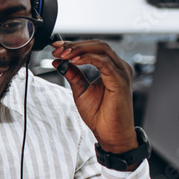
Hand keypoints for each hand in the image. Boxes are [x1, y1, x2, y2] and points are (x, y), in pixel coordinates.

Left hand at [52, 39, 138, 153]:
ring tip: (63, 54)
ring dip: (79, 50)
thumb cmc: (100, 115)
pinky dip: (87, 59)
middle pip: (98, 45)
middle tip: (57, 49)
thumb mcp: (80, 90)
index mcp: (111, 68)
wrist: (111, 134)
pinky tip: (74, 61)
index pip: (93, 48)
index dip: (74, 44)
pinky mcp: (120, 81)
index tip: (56, 46)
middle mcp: (119, 67)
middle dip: (75, 45)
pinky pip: (104, 63)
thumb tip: (59, 61)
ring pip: (101, 50)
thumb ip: (72, 74)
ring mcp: (121, 73)